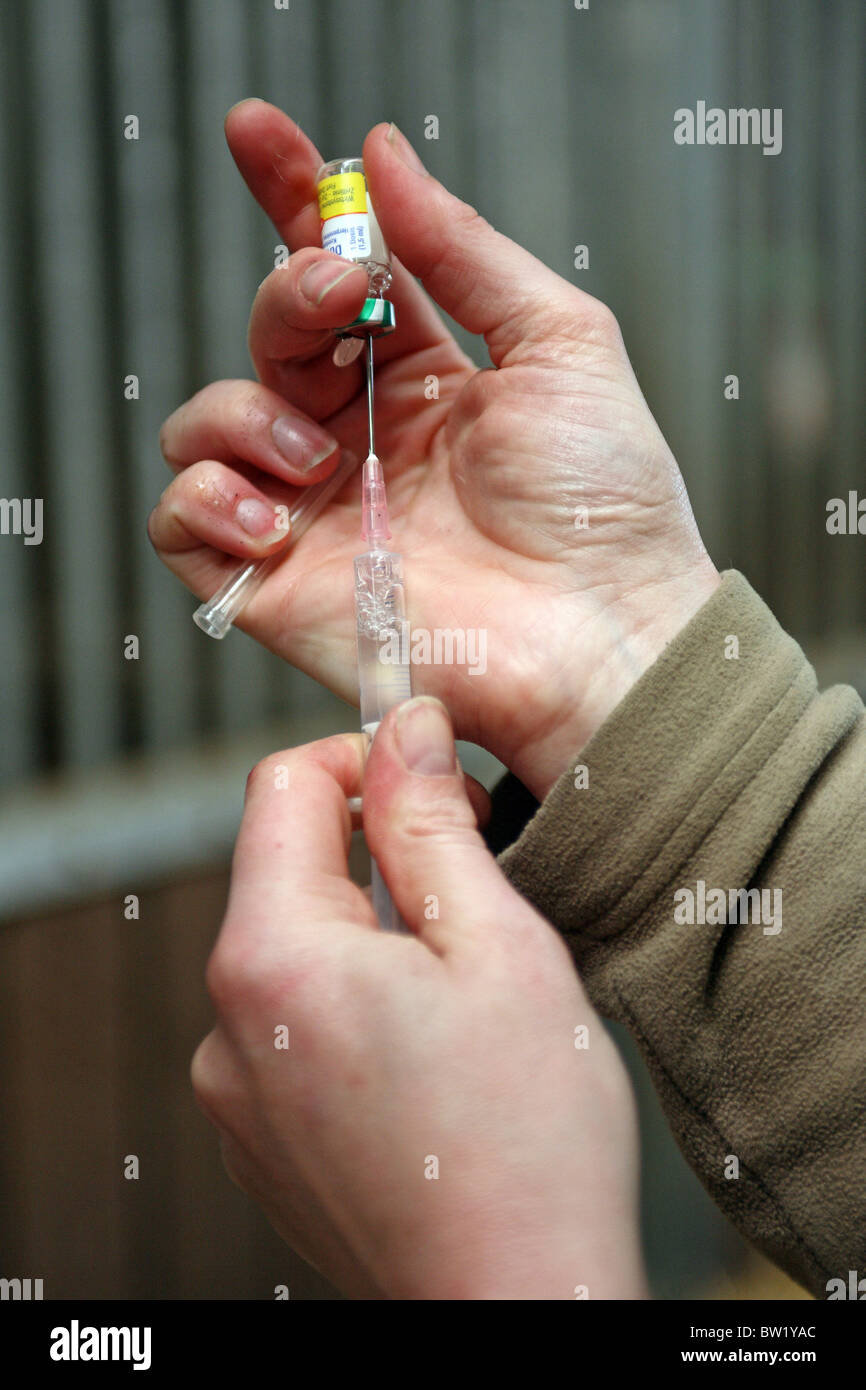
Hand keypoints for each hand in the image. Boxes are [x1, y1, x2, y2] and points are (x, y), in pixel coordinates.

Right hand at [150, 101, 718, 800]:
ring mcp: (314, 510)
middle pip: (268, 333)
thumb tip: (383, 154)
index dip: (292, 201)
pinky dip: (206, 497)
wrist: (600, 636)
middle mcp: (358, 438)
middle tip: (337, 292)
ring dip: (244, 412)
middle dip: (287, 296)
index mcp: (420, 379)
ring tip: (320, 455)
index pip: (334, 276)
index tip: (260, 133)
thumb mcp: (559, 341)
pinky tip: (278, 515)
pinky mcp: (275, 582)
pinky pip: (181, 519)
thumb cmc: (601, 503)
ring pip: (206, 419)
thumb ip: (463, 249)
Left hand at [191, 696, 645, 1299]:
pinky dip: (353, 1010)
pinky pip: (294, 1028)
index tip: (431, 781)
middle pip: (286, 872)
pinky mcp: (259, 1138)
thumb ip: (433, 825)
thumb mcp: (498, 947)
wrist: (519, 1308)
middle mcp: (227, 1025)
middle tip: (473, 898)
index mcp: (274, 960)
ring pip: (297, 951)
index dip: (362, 758)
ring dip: (370, 940)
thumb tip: (401, 728)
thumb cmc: (527, 1143)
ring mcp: (235, 1092)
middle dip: (377, 857)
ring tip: (461, 1001)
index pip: (283, 788)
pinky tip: (428, 1062)